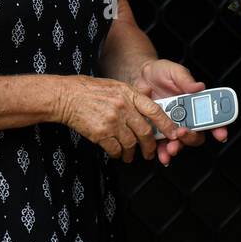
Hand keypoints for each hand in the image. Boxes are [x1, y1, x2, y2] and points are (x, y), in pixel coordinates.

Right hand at [59, 75, 186, 162]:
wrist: (66, 96)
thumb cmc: (90, 90)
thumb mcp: (116, 86)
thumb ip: (133, 96)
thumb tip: (149, 104)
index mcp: (129, 94)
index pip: (154, 110)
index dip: (166, 124)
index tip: (174, 133)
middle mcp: (123, 107)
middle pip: (145, 132)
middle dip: (150, 145)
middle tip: (150, 152)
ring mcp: (112, 121)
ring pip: (131, 143)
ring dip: (132, 153)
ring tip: (130, 155)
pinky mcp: (100, 133)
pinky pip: (116, 149)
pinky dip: (118, 154)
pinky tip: (117, 153)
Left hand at [130, 59, 229, 165]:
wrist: (140, 77)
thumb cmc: (161, 73)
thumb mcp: (174, 71)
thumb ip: (186, 79)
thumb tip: (199, 86)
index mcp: (195, 103)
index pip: (212, 117)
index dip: (219, 127)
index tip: (220, 133)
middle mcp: (187, 117)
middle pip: (197, 134)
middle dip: (192, 137)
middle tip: (183, 132)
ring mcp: (172, 126)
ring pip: (180, 142)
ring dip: (177, 147)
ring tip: (171, 147)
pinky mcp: (159, 131)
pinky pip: (162, 146)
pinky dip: (163, 153)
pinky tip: (162, 154)